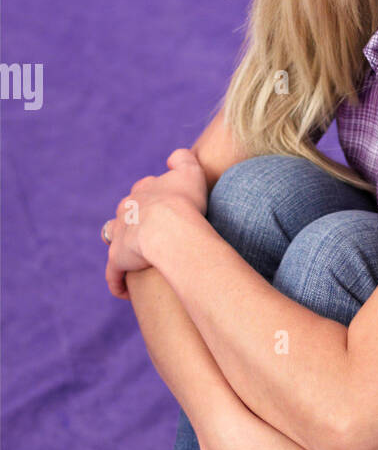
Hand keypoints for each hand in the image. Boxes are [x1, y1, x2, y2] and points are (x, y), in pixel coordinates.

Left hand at [102, 148, 208, 299]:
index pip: (143, 192)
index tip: (165, 208)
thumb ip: (183, 159)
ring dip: (121, 248)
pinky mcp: (118, 260)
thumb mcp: (191, 172)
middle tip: (150, 236)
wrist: (170, 229)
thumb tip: (173, 158)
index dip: (153, 199)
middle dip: (133, 222)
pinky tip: (125, 292)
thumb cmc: (185, 203)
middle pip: (124, 215)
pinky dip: (118, 283)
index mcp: (142, 192)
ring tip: (135, 260)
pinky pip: (114, 275)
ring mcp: (119, 236)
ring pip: (113, 240)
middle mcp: (126, 211)